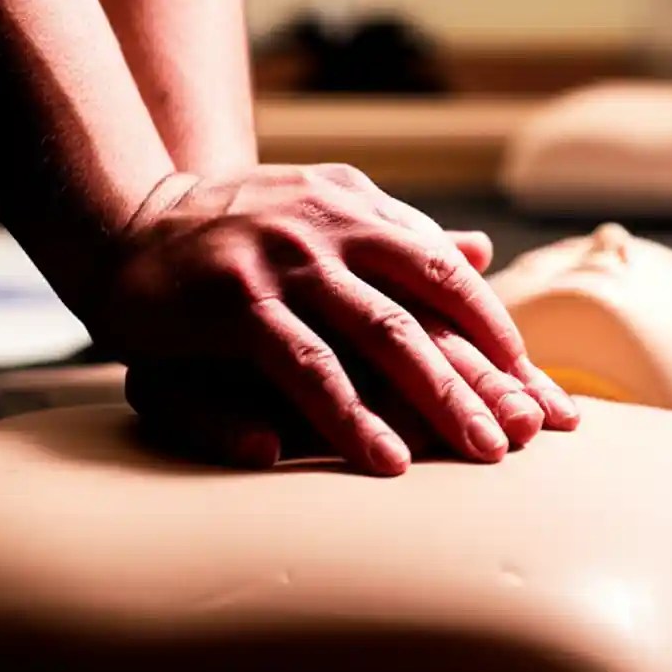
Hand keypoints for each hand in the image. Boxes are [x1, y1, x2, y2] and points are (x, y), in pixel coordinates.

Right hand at [90, 164, 578, 474]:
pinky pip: (307, 368)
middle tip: (530, 434)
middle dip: (487, 375)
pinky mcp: (237, 301)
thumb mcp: (325, 215)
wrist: (129, 215)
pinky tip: (387, 459)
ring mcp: (287, 262)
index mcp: (361, 212)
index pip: (450, 278)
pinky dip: (351, 416)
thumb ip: (398, 237)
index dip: (500, 338)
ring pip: (382, 336)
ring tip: (480, 452)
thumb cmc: (239, 229)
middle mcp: (334, 228)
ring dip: (437, 398)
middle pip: (431, 308)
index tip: (542, 394)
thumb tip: (480, 250)